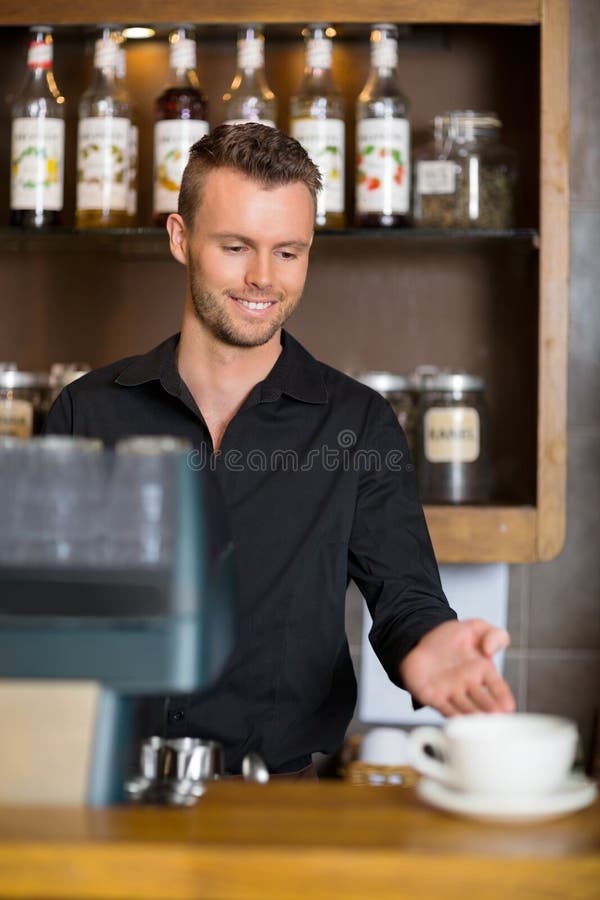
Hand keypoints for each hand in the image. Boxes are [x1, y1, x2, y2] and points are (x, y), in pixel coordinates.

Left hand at [399, 619, 515, 716]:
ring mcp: (451, 692)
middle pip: (482, 700)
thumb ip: (493, 635)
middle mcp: (469, 685)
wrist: (421, 640)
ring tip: (479, 720)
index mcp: (482, 670)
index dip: (502, 695)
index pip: (496, 685)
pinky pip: (443, 707)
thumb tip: (490, 649)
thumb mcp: (476, 628)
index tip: (508, 706)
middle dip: (489, 708)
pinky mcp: (433, 696)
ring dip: (472, 715)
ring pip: (464, 707)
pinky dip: (451, 715)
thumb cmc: (452, 638)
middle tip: (496, 716)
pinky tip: (457, 722)